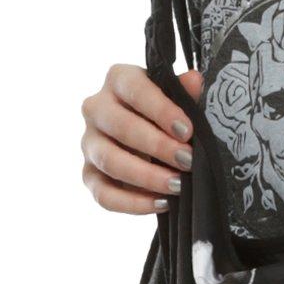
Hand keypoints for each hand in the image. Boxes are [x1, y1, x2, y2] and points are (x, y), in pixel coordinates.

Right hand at [80, 64, 202, 212]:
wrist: (150, 134)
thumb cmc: (165, 110)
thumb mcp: (178, 97)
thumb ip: (184, 92)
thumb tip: (194, 81)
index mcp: (118, 79)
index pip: (135, 90)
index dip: (161, 110)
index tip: (187, 131)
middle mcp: (96, 108)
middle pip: (121, 127)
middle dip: (158, 146)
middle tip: (188, 161)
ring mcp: (89, 143)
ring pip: (110, 161)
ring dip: (147, 176)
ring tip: (178, 185)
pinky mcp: (89, 174)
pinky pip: (104, 194)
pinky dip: (133, 203)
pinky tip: (162, 203)